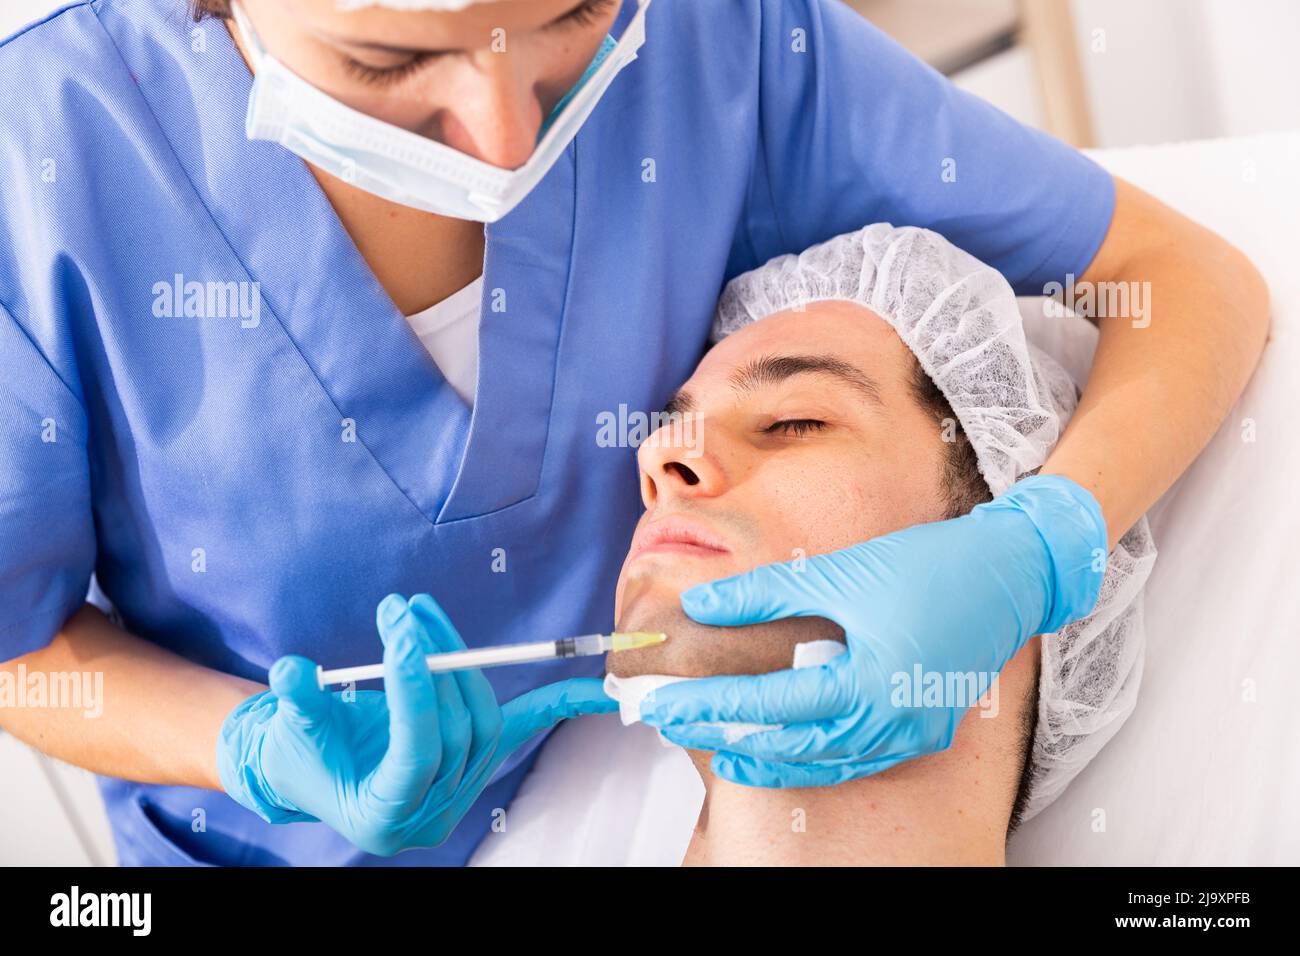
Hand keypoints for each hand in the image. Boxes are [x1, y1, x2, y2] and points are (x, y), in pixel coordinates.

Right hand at [217, 593, 613, 854]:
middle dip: (433, 663)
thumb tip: (291, 672)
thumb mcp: (289, 733)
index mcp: (385, 815)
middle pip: (456, 729)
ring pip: (484, 718)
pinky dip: (559, 703)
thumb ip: (296, 704)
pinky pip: (523, 729)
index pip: (418, 751)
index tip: (401, 635)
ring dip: (459, 660)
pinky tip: (600, 689)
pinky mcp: (477, 761)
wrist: (313, 770)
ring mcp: (462, 790)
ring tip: (420, 614)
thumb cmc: (299, 754)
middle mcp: (433, 811)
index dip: (415, 692)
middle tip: (403, 611)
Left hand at [638, 475, 1106, 786]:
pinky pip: (853, 758)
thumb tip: (699, 604)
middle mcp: (890, 721)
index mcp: (868, 683)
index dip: (708, 704)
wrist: (1010, 574)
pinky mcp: (922, 731)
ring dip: (762, 754)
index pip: (768, 705)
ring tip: (713, 743)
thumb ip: (766, 593)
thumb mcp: (840, 573)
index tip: (659, 701)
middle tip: (668, 723)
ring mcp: (910, 733)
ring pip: (820, 762)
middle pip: (787, 745)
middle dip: (722, 735)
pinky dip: (810, 756)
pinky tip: (778, 746)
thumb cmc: (927, 565)